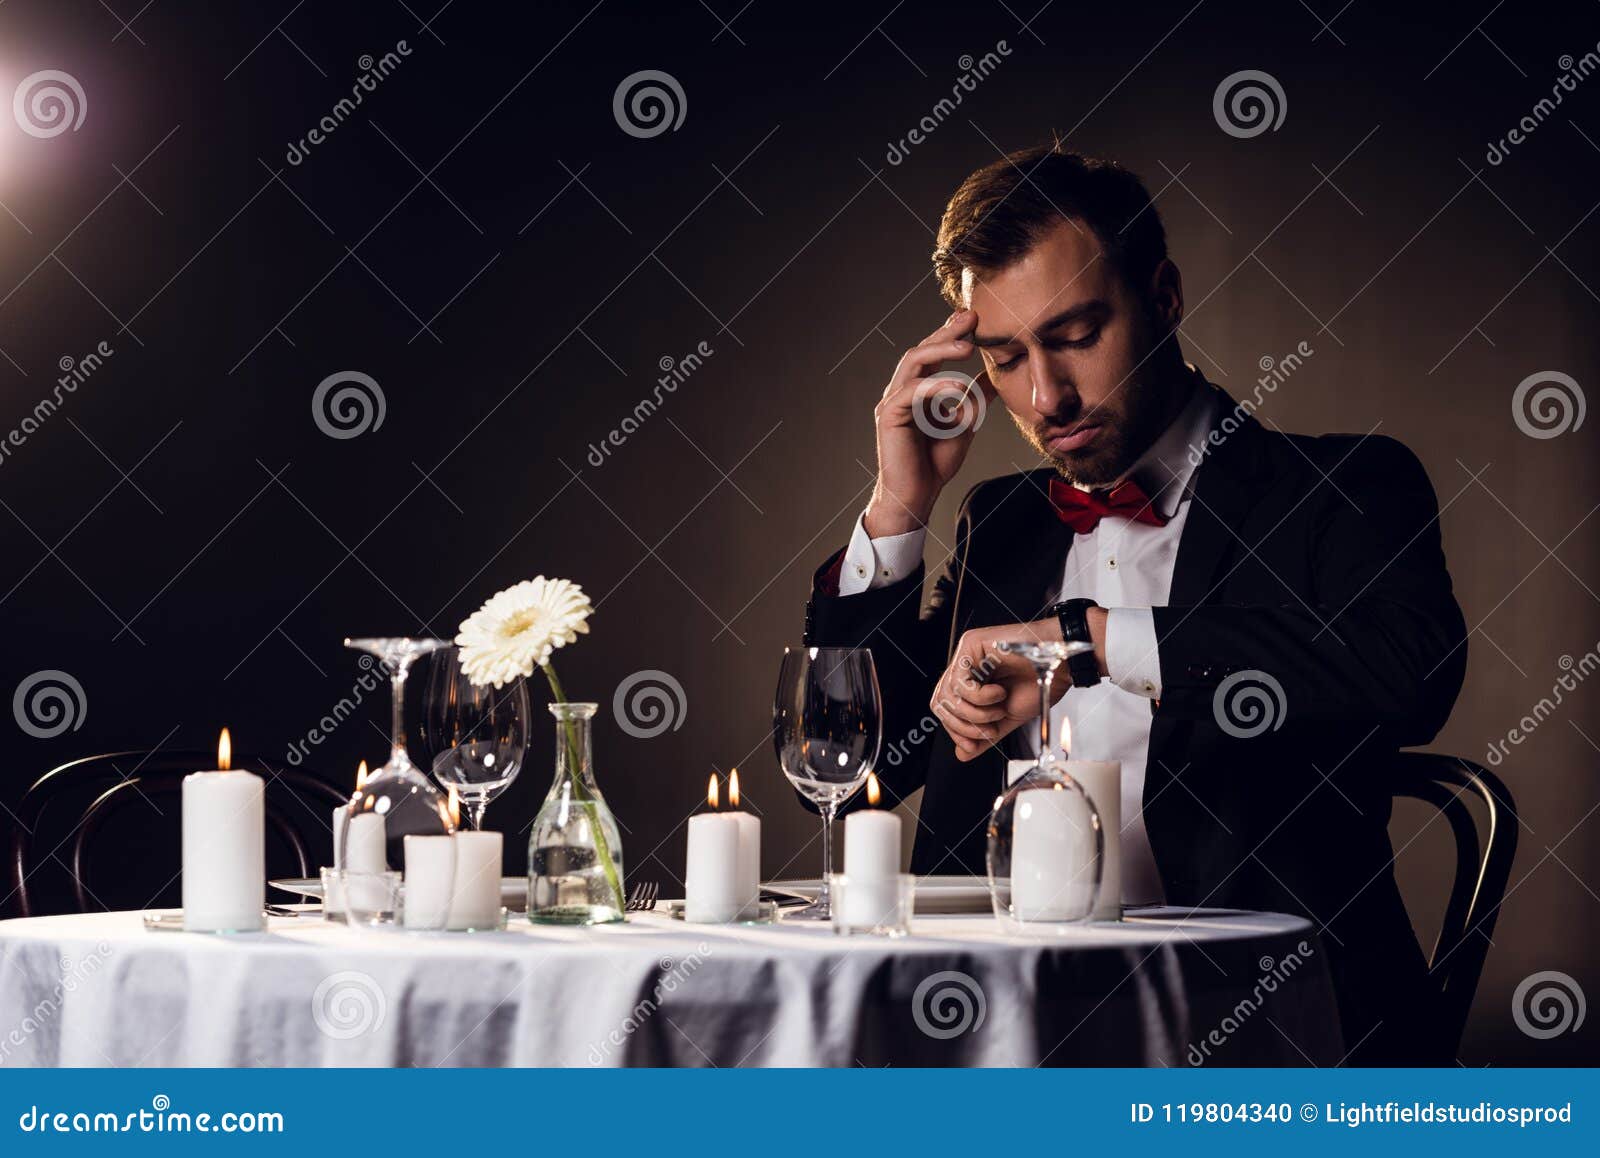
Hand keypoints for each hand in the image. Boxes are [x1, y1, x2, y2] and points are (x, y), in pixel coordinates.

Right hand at [864, 309, 996, 536]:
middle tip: (971, 317)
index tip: (975, 319)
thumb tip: (994, 378)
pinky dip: (935, 385)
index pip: (933, 353)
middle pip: (922, 349)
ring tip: (967, 346)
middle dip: (946, 331)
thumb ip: (974, 399)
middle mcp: (902, 391)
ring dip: (940, 350)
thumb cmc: (935, 464)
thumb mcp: (964, 424)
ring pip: (913, 362)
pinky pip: (911, 391)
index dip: (951, 333)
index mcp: (918, 390)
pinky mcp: (889, 416)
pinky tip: (957, 386)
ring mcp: (892, 402)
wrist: (917, 496)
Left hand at [930, 612, 1111, 760]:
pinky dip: (980, 696)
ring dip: (976, 712)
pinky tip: (999, 693)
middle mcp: (964, 666)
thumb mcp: (1006, 718)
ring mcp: (965, 654)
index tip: (973, 745)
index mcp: (971, 680)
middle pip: (941, 702)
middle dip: (964, 725)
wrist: (1061, 667)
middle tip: (990, 728)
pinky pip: (959, 681)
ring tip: (999, 708)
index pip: (945, 708)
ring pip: (948, 694)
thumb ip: (983, 735)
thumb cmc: (1040, 684)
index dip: (955, 730)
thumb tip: (961, 754)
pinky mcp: (970, 644)